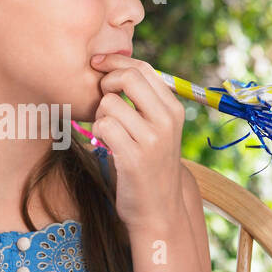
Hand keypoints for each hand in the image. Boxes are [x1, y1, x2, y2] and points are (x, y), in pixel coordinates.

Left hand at [89, 53, 185, 231]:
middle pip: (127, 78)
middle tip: (102, 101)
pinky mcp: (134, 157)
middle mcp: (168, 121)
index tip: (98, 65)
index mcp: (174, 110)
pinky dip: (97, 134)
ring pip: (109, 104)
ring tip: (108, 132)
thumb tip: (114, 68)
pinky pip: (103, 126)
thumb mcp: (158, 130)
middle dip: (106, 84)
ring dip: (100, 116)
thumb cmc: (150, 165)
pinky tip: (105, 145)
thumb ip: (144, 102)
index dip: (116, 62)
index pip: (143, 69)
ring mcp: (153, 139)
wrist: (158, 210)